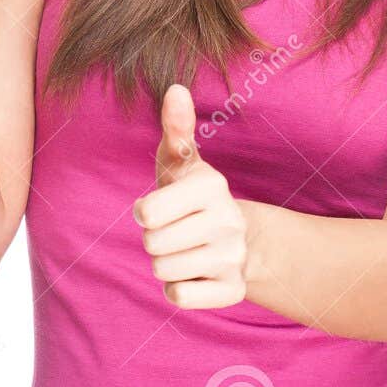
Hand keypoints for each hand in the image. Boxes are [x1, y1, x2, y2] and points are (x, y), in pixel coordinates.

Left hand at [132, 84, 249, 308]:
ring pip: (163, 271)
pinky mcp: (233, 291)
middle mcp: (227, 221)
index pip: (148, 213)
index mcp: (211, 186)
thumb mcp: (182, 161)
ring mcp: (233, 258)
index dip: (146, 212)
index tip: (161, 208)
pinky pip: (179, 297)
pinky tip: (194, 272)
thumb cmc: (192, 194)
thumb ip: (176, 127)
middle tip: (176, 230)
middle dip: (156, 239)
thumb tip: (174, 89)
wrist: (240, 238)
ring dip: (166, 263)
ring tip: (186, 248)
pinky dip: (178, 289)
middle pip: (153, 245)